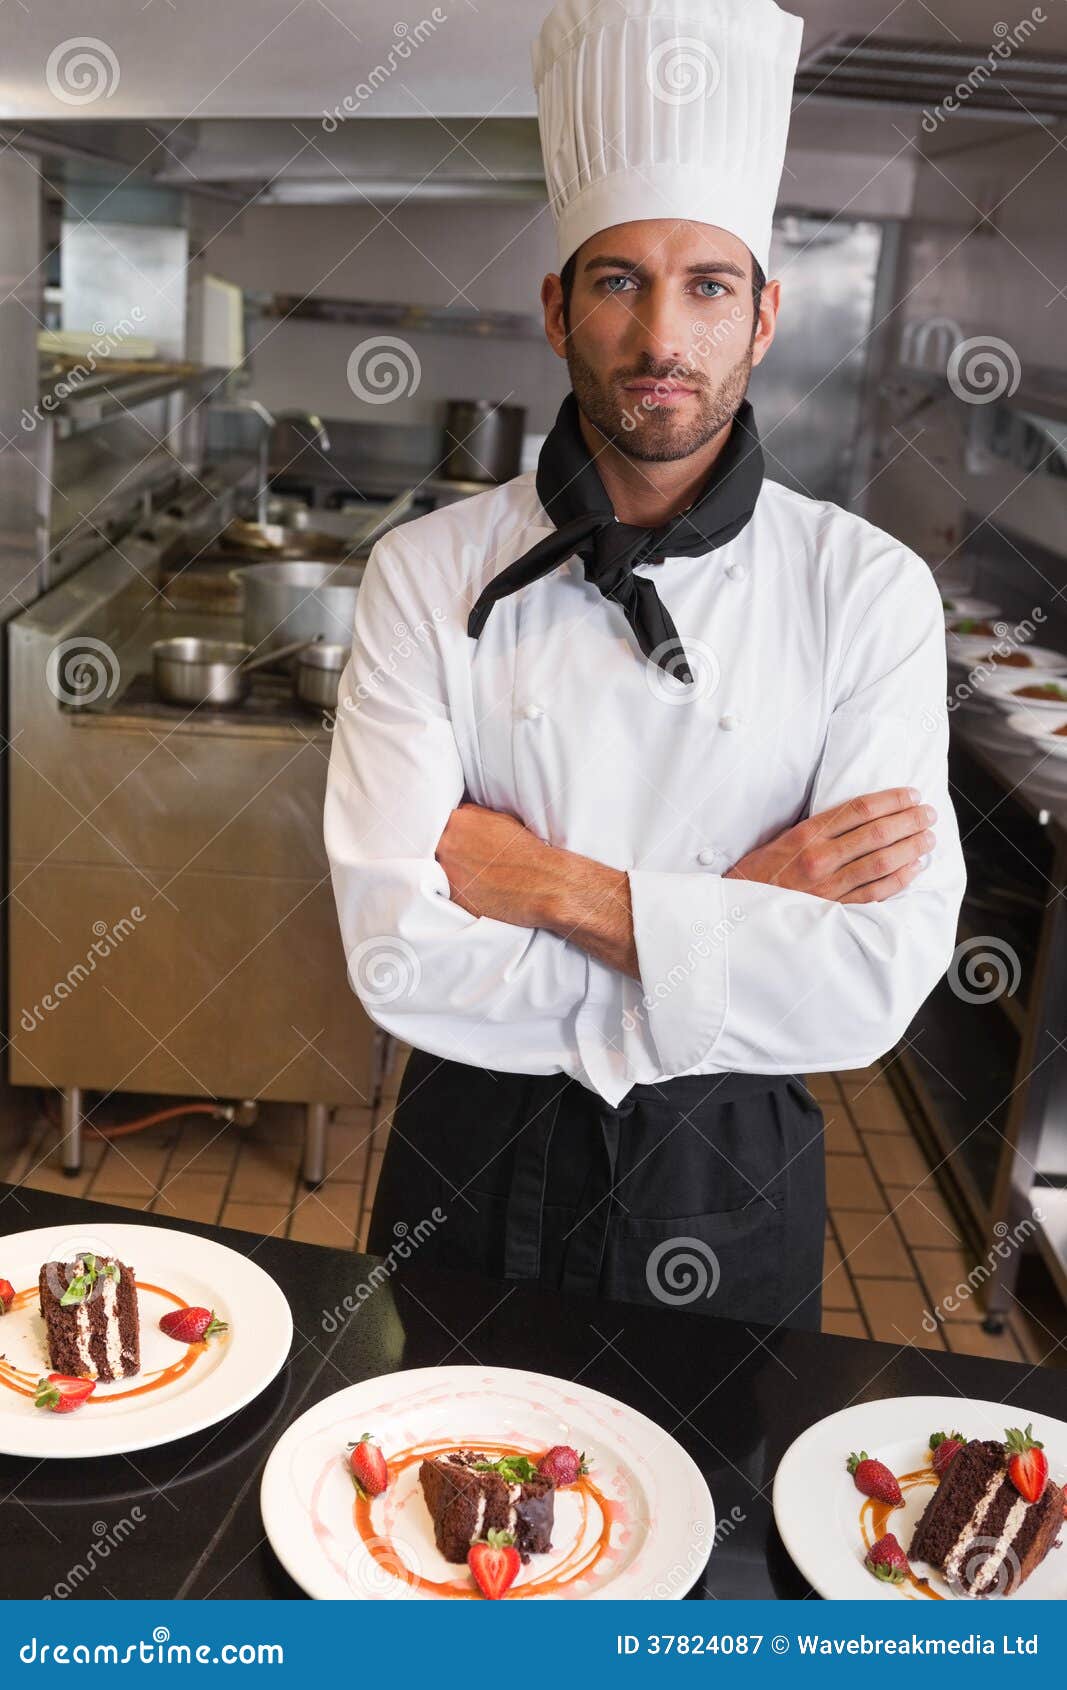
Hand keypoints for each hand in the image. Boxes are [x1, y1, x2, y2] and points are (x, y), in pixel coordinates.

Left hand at [436, 803, 638, 976]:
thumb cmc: (528, 851)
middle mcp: (446, 845)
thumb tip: (458, 814)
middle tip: (462, 858)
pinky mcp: (453, 899)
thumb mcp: (502, 820)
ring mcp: (447, 873)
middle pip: (432, 845)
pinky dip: (452, 892)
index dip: (445, 831)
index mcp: (457, 821)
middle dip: (443, 850)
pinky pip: (443, 893)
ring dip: (445, 871)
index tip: (451, 839)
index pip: (435, 821)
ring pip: (434, 869)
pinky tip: (471, 891)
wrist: (545, 885)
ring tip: (468, 875)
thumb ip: (473, 815)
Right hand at [725, 788, 935, 904]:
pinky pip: (874, 893)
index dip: (891, 800)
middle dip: (909, 821)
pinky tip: (914, 868)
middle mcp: (820, 858)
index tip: (911, 795)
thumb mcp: (780, 840)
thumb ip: (815, 830)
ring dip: (910, 848)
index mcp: (806, 834)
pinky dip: (898, 879)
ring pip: (881, 862)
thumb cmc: (757, 874)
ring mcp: (828, 886)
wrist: (736, 914)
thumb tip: (857, 817)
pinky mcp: (833, 910)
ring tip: (928, 838)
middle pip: (876, 833)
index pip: (859, 809)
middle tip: (928, 814)